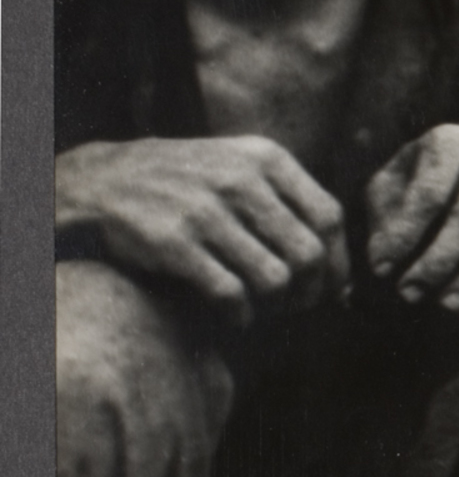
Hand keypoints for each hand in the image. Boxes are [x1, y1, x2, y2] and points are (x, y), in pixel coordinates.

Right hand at [56, 136, 347, 325]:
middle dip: (310, 291)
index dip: (338, 259)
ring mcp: (206, 211)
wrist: (102, 180)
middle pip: (309, 254)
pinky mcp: (174, 243)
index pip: (329, 217)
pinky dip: (241, 315)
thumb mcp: (239, 165)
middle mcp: (241, 181)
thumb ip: (288, 202)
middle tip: (296, 306)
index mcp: (266, 159)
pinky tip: (234, 317)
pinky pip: (231, 294)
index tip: (330, 286)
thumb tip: (338, 267)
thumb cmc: (185, 182)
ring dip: (276, 307)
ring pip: (275, 279)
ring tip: (264, 310)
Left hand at [364, 126, 458, 312]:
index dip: (404, 234)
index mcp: (451, 142)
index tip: (381, 270)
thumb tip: (382, 260)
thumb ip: (383, 222)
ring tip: (449, 304)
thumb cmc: (416, 193)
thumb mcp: (389, 194)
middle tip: (411, 292)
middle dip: (440, 260)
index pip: (430, 191)